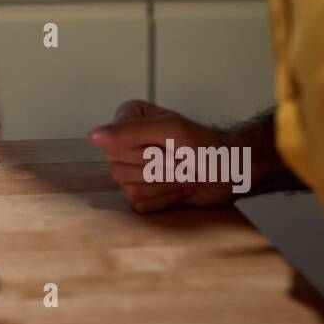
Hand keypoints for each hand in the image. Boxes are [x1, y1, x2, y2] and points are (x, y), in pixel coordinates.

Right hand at [88, 99, 258, 213]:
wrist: (230, 172)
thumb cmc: (206, 146)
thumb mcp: (169, 131)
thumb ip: (129, 132)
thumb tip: (93, 136)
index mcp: (128, 119)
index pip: (111, 144)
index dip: (141, 150)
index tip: (165, 144)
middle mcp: (125, 143)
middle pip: (117, 168)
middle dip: (155, 168)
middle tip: (178, 158)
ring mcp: (132, 169)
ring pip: (127, 188)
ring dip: (163, 183)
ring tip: (182, 172)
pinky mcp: (142, 193)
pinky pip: (138, 204)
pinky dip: (164, 199)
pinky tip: (180, 187)